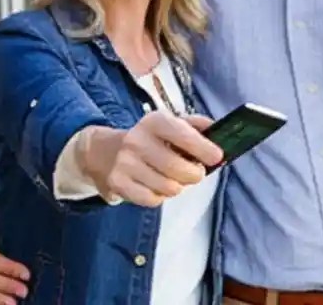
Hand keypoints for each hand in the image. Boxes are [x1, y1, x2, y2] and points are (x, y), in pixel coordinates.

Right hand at [81, 112, 223, 206]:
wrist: (104, 152)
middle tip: (195, 173)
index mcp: (154, 122)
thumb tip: (219, 130)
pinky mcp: (118, 183)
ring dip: (177, 187)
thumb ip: (195, 125)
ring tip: (172, 178)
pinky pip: (153, 200)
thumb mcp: (169, 124)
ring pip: (168, 188)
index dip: (203, 147)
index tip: (217, 157)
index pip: (182, 134)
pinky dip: (160, 197)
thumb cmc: (149, 140)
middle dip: (194, 175)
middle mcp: (137, 140)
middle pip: (178, 168)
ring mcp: (125, 163)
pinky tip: (155, 186)